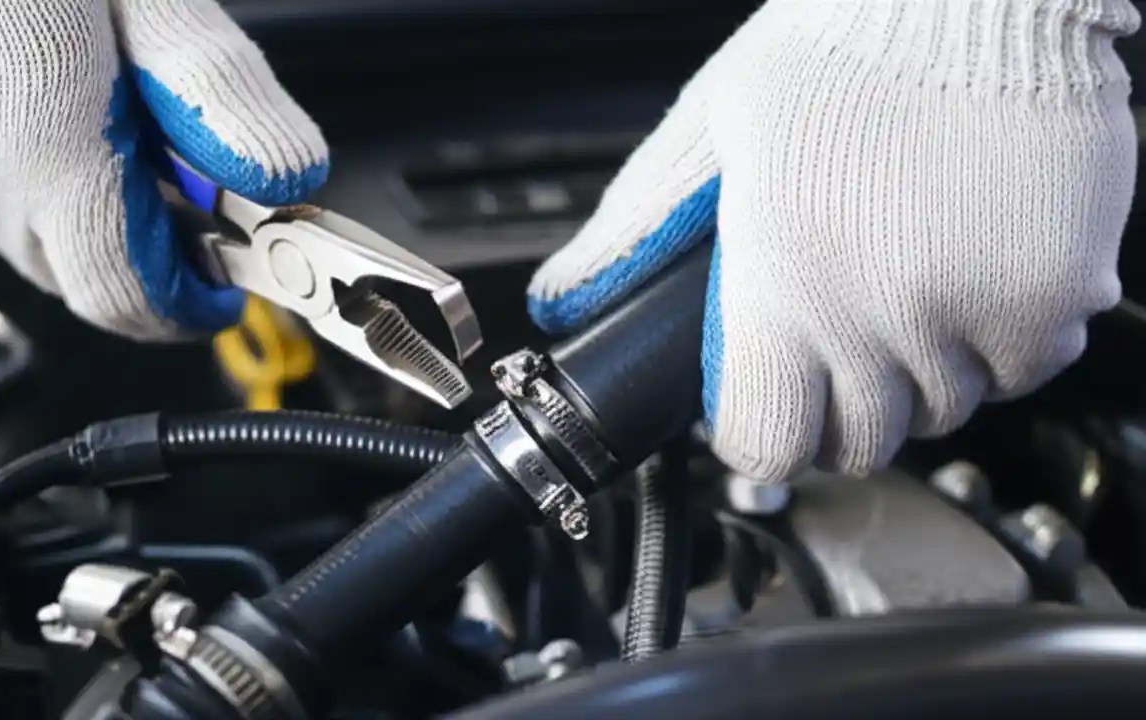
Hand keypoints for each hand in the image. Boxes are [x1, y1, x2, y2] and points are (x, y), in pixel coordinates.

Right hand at [0, 0, 326, 338]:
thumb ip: (218, 93)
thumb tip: (282, 176)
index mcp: (40, 149)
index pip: (131, 299)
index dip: (190, 305)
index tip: (225, 282)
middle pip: (84, 274)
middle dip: (142, 240)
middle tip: (168, 160)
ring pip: (25, 237)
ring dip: (74, 200)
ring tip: (83, 97)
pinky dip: (13, 171)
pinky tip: (23, 93)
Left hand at [529, 0, 1139, 481]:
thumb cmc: (834, 47)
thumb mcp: (707, 136)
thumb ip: (634, 234)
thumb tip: (561, 300)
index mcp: (783, 289)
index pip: (765, 445)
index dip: (760, 435)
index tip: (768, 409)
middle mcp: (878, 320)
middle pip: (860, 444)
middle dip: (842, 410)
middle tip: (839, 342)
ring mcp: (975, 315)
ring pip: (946, 410)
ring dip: (923, 373)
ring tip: (909, 284)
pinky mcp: (1054, 294)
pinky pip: (1027, 366)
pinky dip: (1004, 339)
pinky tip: (974, 270)